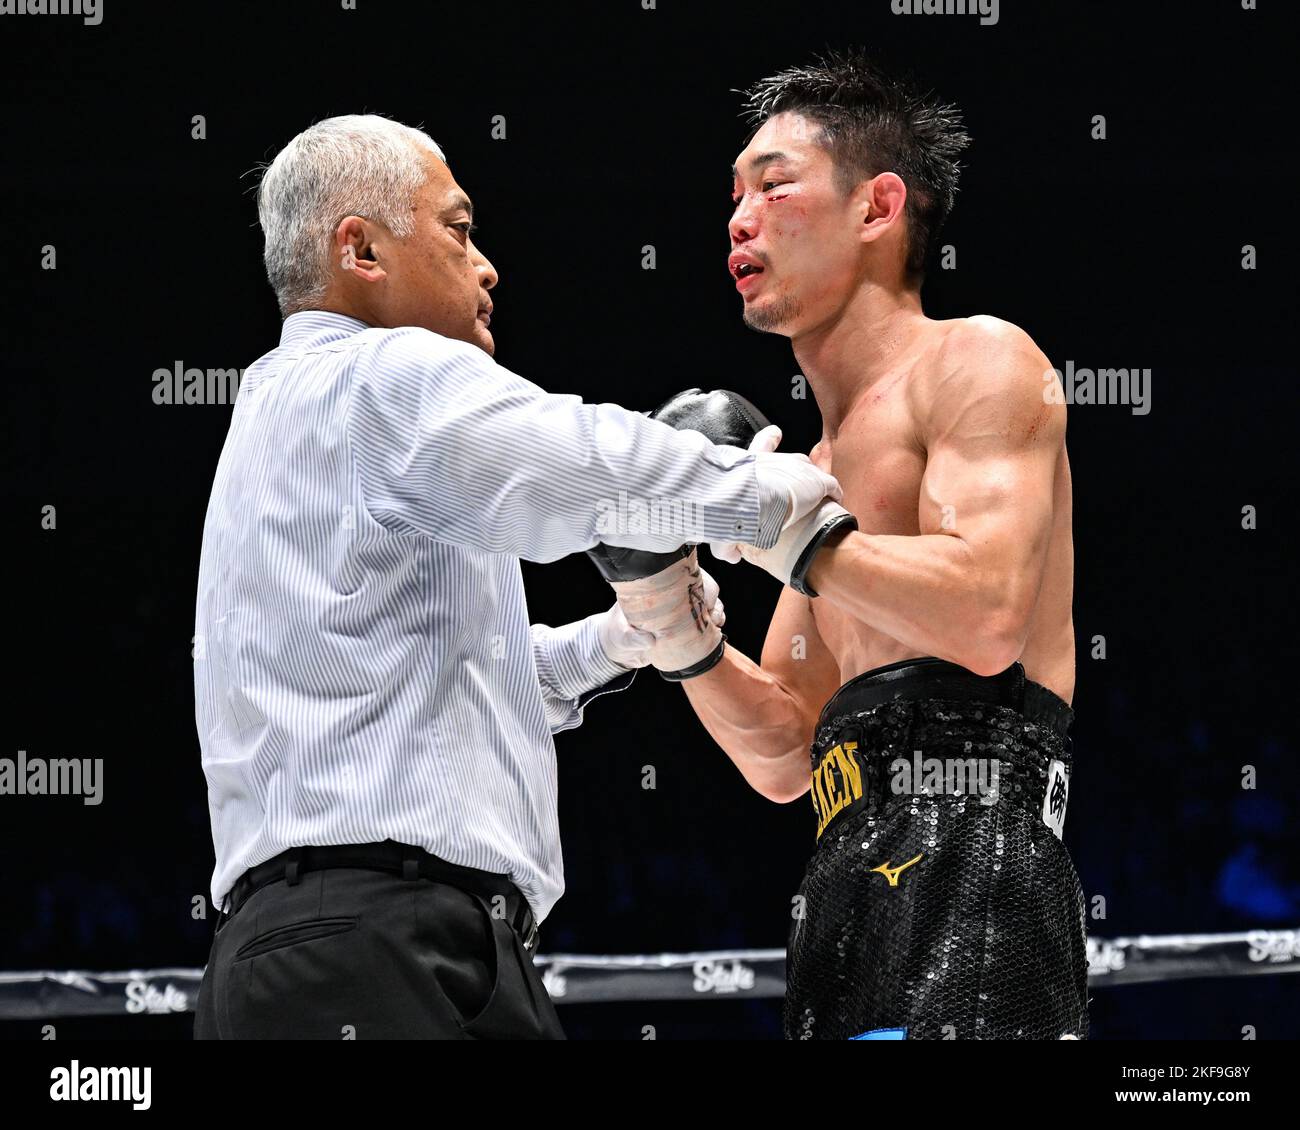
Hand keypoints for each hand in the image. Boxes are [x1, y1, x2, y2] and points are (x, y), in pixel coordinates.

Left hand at [603, 550, 726, 679]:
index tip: (701, 597)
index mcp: (654, 588)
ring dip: (716, 609)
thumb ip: (633, 638)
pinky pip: (705, 616)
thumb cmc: (618, 634)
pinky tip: (716, 629)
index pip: (679, 574)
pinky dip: (714, 620)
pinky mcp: (684, 621)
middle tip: (712, 612)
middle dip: (710, 596)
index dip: (695, 582)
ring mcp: (679, 606)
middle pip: (698, 584)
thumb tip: (650, 640)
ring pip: (706, 599)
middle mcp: (669, 593)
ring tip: (717, 621)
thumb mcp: (622, 636)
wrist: (621, 648)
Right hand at [709, 429, 855, 594]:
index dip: (768, 439)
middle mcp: (777, 461)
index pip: (761, 446)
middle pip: (792, 460)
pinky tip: (836, 504)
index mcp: (751, 466)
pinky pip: (831, 487)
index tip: (775, 433)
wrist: (748, 502)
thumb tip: (730, 556)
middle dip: (795, 469)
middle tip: (799, 481)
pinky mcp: (818, 482)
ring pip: (812, 473)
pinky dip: (834, 495)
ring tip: (819, 500)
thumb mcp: (723, 527)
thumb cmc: (730, 511)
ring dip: (814, 486)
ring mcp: (799, 470)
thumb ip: (726, 542)